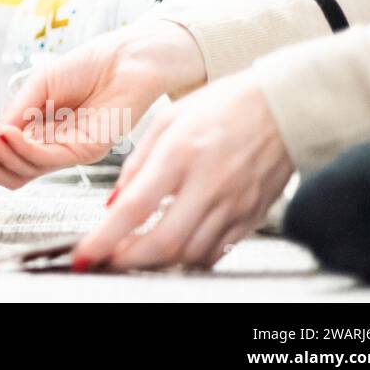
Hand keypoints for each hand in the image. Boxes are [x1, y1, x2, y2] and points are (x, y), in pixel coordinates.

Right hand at [0, 20, 205, 187]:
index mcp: (41, 131)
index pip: (11, 158)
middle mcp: (54, 146)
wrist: (124, 57)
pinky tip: (8, 135)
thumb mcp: (39, 85)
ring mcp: (70, 150)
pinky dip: (24, 150)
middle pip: (17, 173)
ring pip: (29, 171)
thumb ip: (17, 110)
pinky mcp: (88, 150)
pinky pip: (50, 159)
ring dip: (4, 156)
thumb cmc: (87, 65)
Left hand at [70, 74, 293, 270]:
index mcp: (182, 153)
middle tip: (108, 259)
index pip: (136, 207)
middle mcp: (209, 184)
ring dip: (156, 262)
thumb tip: (115, 201)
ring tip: (135, 254)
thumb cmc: (227, 106)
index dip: (106, 237)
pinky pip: (216, 252)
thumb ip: (138, 162)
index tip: (86, 251)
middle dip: (128, 260)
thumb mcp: (168, 120)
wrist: (284, 108)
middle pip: (163, 242)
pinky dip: (188, 258)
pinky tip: (173, 249)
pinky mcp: (251, 218)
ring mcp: (234, 205)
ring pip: (189, 254)